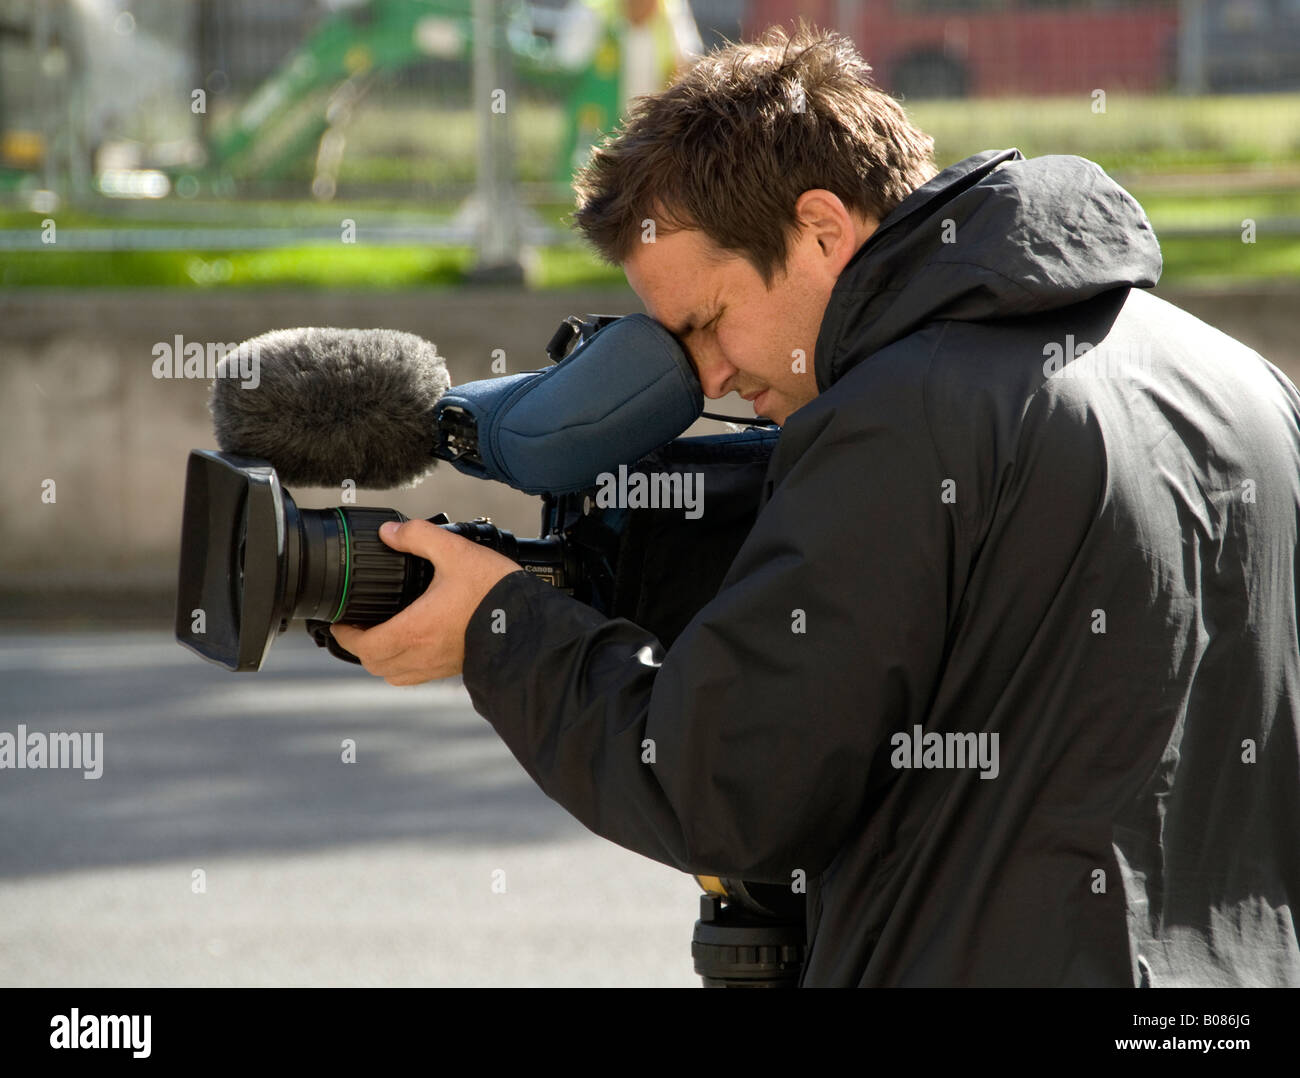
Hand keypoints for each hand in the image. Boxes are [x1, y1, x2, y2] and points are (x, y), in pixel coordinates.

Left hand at [330, 519, 520, 684]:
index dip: (345, 635)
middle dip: (360, 646)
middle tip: (357, 626)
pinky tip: (414, 644)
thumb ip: (418, 536)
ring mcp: (438, 666)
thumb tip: (390, 533)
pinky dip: (404, 666)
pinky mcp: (454, 669)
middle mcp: (422, 655)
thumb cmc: (493, 591)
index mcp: (414, 630)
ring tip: (381, 637)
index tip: (340, 621)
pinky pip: (416, 676)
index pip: (363, 645)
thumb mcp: (454, 551)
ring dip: (381, 659)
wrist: (530, 623)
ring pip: (394, 675)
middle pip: (374, 664)